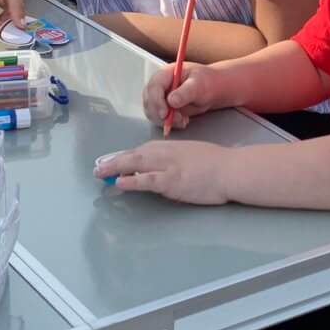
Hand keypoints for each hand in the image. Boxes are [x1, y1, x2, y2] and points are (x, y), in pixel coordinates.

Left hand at [96, 140, 229, 204]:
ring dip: (115, 168)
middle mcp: (166, 153)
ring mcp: (168, 166)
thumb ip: (175, 160)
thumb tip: (162, 168)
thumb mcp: (193, 154)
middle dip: (114, 160)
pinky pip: (146, 180)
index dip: (125, 156)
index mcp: (171, 146)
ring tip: (100, 173)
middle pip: (134, 155)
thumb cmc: (217, 164)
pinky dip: (131, 181)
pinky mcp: (172, 181)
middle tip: (98, 167)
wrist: (231, 169)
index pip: (143, 150)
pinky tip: (119, 183)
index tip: (113, 161)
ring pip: (136, 164)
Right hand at [142, 63, 224, 128]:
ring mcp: (160, 98)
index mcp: (165, 74)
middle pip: (149, 101)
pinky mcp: (163, 109)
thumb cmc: (206, 82)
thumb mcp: (198, 84)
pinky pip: (159, 119)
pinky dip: (169, 124)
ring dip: (166, 121)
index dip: (156, 101)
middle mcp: (159, 86)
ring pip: (152, 113)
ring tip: (183, 120)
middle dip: (160, 114)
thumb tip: (171, 101)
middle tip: (177, 119)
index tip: (165, 113)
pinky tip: (182, 121)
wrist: (211, 89)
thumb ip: (185, 92)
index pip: (153, 87)